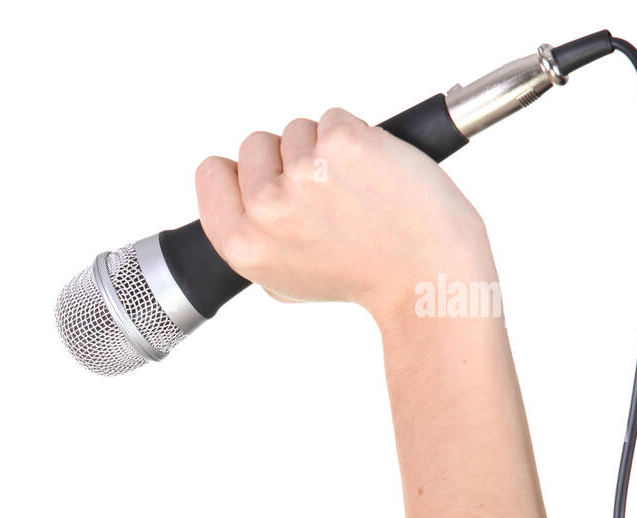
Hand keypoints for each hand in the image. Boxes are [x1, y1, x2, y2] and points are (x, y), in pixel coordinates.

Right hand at [195, 107, 496, 326]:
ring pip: (298, 129)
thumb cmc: (362, 277)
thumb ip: (253, 238)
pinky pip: (334, 117)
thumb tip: (242, 195)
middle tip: (325, 193)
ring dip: (324, 148)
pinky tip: (372, 171)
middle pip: (255, 144)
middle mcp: (266, 209)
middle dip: (285, 158)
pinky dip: (355, 135)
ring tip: (354, 189)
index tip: (269, 180)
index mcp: (242, 244)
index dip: (241, 172)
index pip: (211, 173)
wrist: (424, 275)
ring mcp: (304, 171)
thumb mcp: (284, 280)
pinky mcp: (343, 141)